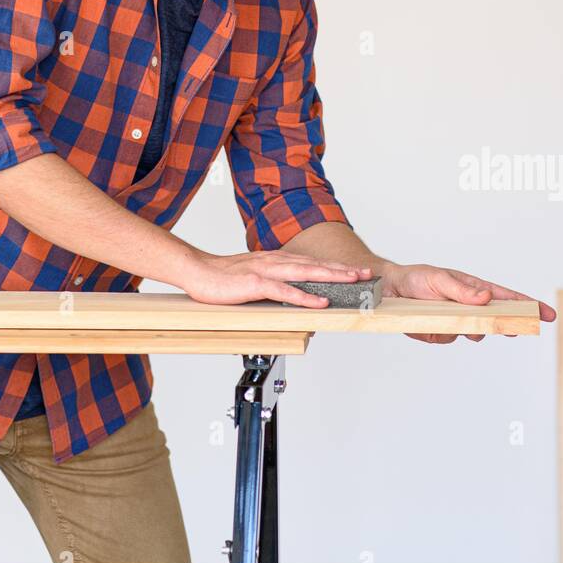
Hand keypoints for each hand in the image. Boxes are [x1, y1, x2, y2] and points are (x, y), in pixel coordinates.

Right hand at [180, 249, 371, 307]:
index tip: (355, 270)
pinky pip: (284, 291)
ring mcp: (266, 271)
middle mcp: (275, 261)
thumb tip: (293, 295)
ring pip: (305, 273)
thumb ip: (274, 284)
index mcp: (275, 261)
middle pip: (315, 265)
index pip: (311, 263)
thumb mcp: (254, 277)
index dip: (334, 266)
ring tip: (351, 282)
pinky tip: (319, 302)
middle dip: (342, 269)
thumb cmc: (222, 278)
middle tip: (365, 273)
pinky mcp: (255, 284)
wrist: (196, 271)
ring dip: (330, 277)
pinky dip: (304, 296)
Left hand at [380, 262, 556, 343]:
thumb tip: (486, 297)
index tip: (547, 314)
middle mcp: (469, 306)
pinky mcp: (440, 334)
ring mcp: (456, 322)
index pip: (507, 297)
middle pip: (497, 319)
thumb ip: (461, 290)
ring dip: (468, 329)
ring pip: (474, 333)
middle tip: (514, 329)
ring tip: (453, 319)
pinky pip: (447, 339)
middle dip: (506, 325)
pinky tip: (426, 323)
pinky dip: (438, 333)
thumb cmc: (416, 278)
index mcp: (473, 289)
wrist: (388, 291)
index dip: (528, 305)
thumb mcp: (438, 279)